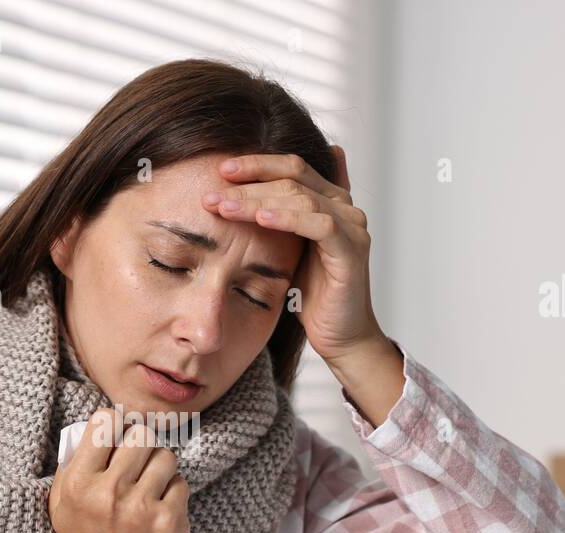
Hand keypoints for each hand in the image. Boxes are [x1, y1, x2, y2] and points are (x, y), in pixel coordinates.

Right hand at [49, 409, 189, 532]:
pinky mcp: (170, 520)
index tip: (120, 432)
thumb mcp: (62, 510)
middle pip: (141, 434)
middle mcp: (108, 493)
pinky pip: (181, 482)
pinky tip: (160, 511)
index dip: (116, 422)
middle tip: (139, 463)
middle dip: (143, 445)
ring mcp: (141, 507)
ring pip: (166, 455)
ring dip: (161, 468)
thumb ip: (70, 468)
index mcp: (78, 485)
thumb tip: (94, 428)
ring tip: (151, 488)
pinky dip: (174, 493)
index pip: (104, 422)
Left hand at [201, 145, 382, 363]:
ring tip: (225, 207)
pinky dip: (289, 219)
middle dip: (249, 183)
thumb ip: (276, 221)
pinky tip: (262, 218)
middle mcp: (345, 207)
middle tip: (213, 193)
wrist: (340, 336)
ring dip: (259, 200)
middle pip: (294, 177)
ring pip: (302, 198)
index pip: (291, 167)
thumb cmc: (312, 296)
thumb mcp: (286, 251)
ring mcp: (352, 226)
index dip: (256, 164)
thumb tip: (250, 200)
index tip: (219, 170)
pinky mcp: (351, 250)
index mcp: (330, 200)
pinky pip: (319, 225)